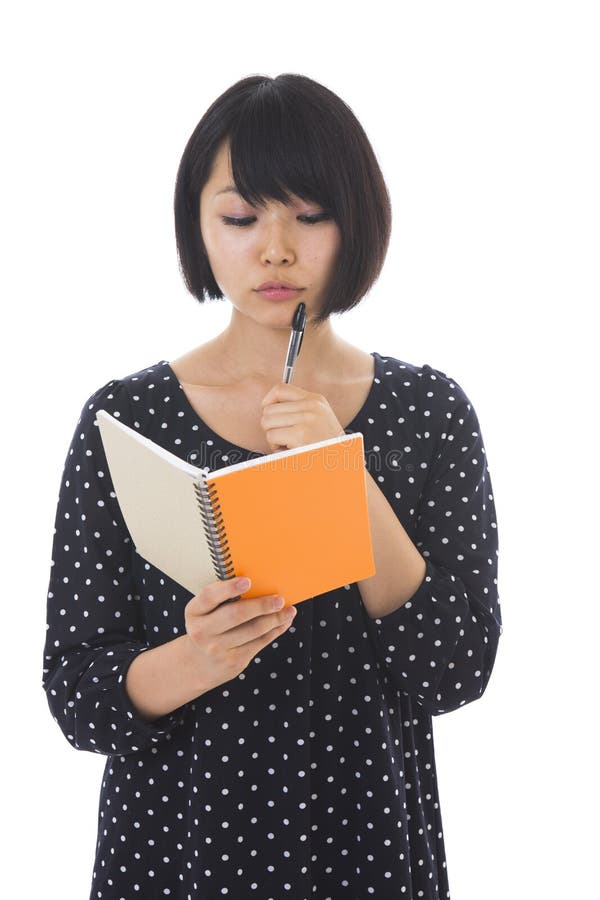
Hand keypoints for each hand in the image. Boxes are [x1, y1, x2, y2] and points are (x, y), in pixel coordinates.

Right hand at [184, 578, 296, 692]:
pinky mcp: (234, 661)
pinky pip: (260, 643)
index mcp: (194, 612)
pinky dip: (275, 630)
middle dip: (260, 606)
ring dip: (275, 619)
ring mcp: (218, 648)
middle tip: (278, 599)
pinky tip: (283, 622)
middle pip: (235, 615)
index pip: (209, 596)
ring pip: (253, 630)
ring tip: (288, 610)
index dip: (228, 588)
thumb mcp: (205, 612)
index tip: (247, 580)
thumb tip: (259, 584)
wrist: (199, 664)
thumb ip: (223, 598)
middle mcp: (203, 631)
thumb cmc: (208, 627)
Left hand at [260, 382, 344, 452]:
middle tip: (283, 436)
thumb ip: (298, 408)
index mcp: (316, 400)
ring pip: (267, 422)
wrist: (342, 462)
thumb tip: (268, 406)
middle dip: (270, 426)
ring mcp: (306, 419)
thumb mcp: (318, 418)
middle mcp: (311, 406)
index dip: (268, 400)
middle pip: (269, 408)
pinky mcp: (300, 434)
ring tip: (287, 443)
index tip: (267, 411)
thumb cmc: (326, 445)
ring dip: (272, 437)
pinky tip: (289, 450)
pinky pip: (272, 436)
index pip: (280, 389)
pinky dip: (275, 447)